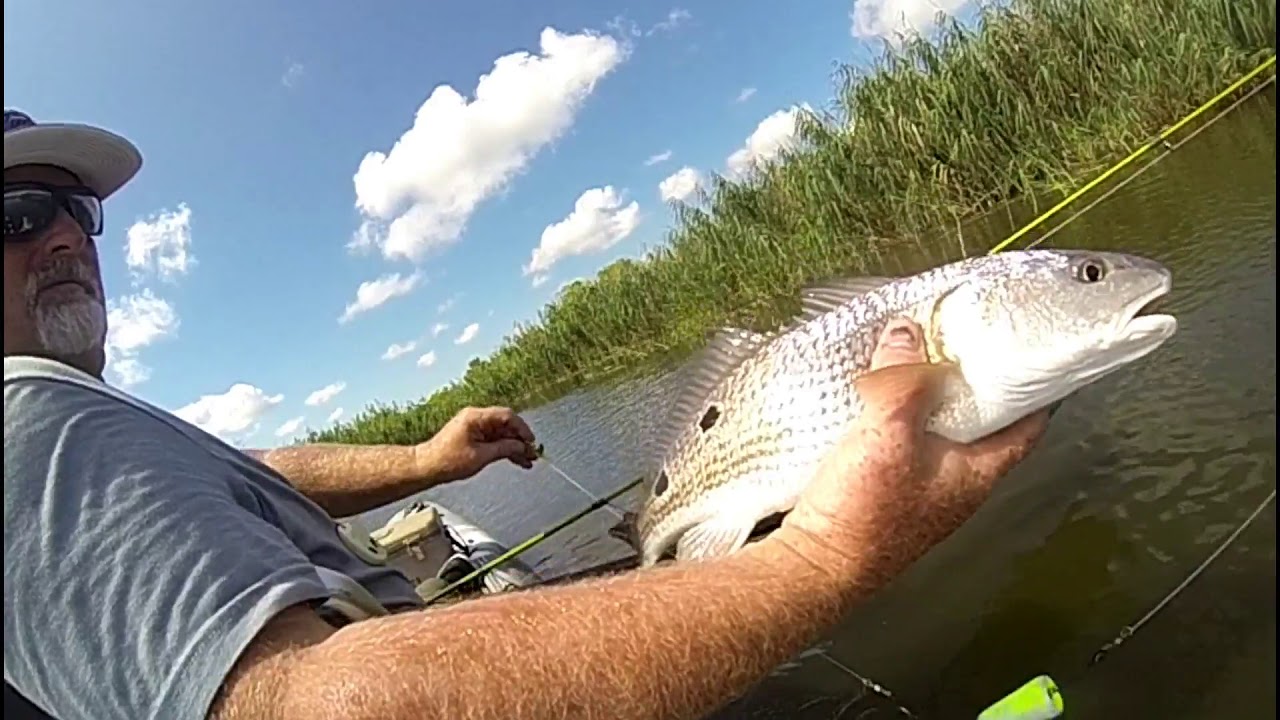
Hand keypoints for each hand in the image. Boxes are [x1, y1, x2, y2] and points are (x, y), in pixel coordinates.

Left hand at [416, 406, 539, 483]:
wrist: (426, 466)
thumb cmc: (447, 460)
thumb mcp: (481, 456)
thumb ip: (504, 449)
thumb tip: (521, 447)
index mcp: (476, 417)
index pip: (507, 416)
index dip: (522, 429)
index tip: (531, 442)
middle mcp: (476, 418)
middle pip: (506, 425)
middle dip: (520, 440)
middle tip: (532, 454)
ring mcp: (474, 427)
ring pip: (502, 434)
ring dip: (514, 447)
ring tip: (527, 461)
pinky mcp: (473, 437)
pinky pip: (494, 440)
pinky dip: (504, 449)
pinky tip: (515, 459)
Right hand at [777, 317, 1050, 586]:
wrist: (818, 564)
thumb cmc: (864, 516)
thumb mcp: (889, 433)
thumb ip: (903, 379)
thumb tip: (907, 335)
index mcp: (979, 471)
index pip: (1028, 423)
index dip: (1032, 384)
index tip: (1029, 349)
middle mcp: (958, 482)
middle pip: (980, 421)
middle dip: (970, 380)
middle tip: (958, 340)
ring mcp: (923, 488)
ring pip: (939, 430)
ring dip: (928, 396)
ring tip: (912, 358)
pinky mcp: (889, 490)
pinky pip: (904, 441)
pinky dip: (896, 415)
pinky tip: (874, 399)